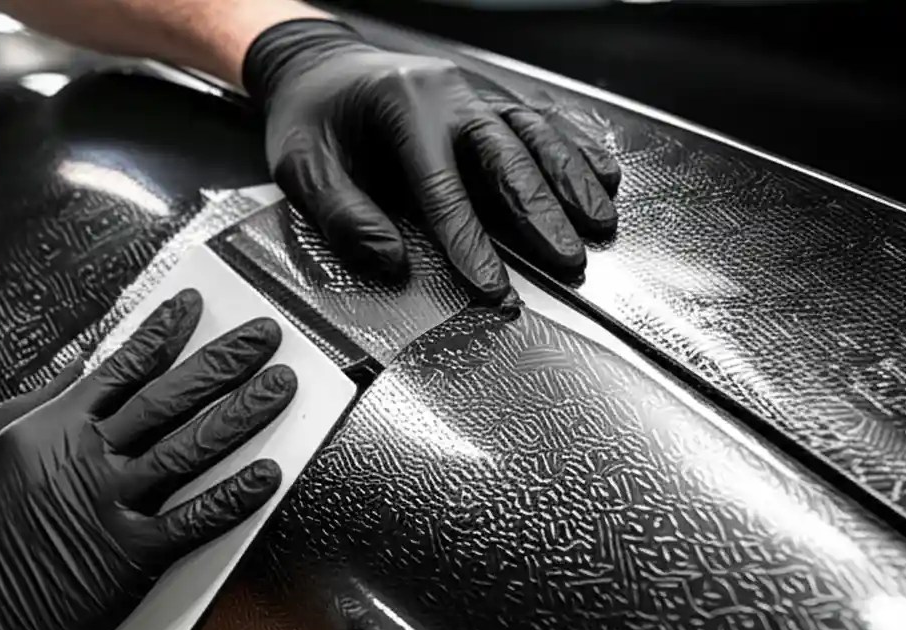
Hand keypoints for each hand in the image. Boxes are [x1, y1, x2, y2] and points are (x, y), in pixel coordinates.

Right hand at [0, 289, 296, 629]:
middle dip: (223, 359)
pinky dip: (235, 495)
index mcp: (52, 427)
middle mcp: (87, 457)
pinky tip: (266, 474)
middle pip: (170, 396)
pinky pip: (195, 517)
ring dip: (243, 412)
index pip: (122, 366)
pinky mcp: (130, 555)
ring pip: (192, 445)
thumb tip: (79, 367)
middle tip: (263, 336)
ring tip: (279, 386)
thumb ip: (36, 404)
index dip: (163, 332)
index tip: (193, 307)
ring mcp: (112, 505)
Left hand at [243, 19, 619, 302]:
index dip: (469, 241)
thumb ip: (343, 214)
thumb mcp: (301, 167)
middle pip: (507, 156)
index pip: (443, 184)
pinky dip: (578, 148)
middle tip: (568, 259)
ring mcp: (477, 92)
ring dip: (572, 181)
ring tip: (600, 223)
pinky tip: (604, 176)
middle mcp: (450, 91)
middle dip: (542, 212)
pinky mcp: (491, 99)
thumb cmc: (311, 117)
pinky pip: (543, 120)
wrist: (318, 67)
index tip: (491, 286)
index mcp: (403, 104)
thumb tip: (392, 261)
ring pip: (537, 134)